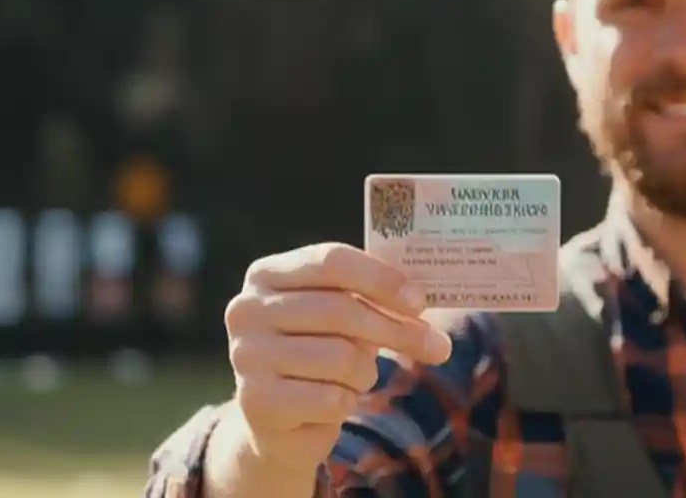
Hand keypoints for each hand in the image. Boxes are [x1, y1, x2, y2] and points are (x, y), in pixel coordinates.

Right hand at [223, 243, 452, 471]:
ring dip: (365, 372)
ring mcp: (246, 355)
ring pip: (341, 357)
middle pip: (340, 309)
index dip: (381, 279)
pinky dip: (347, 402)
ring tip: (356, 378)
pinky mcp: (256, 401)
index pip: (331, 261)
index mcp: (266, 274)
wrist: (277, 424)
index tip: (421, 302)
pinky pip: (331, 398)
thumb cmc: (319, 354)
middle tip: (438, 347)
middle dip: (397, 330)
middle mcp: (247, 309)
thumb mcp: (344, 318)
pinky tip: (335, 401)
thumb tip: (428, 316)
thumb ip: (375, 302)